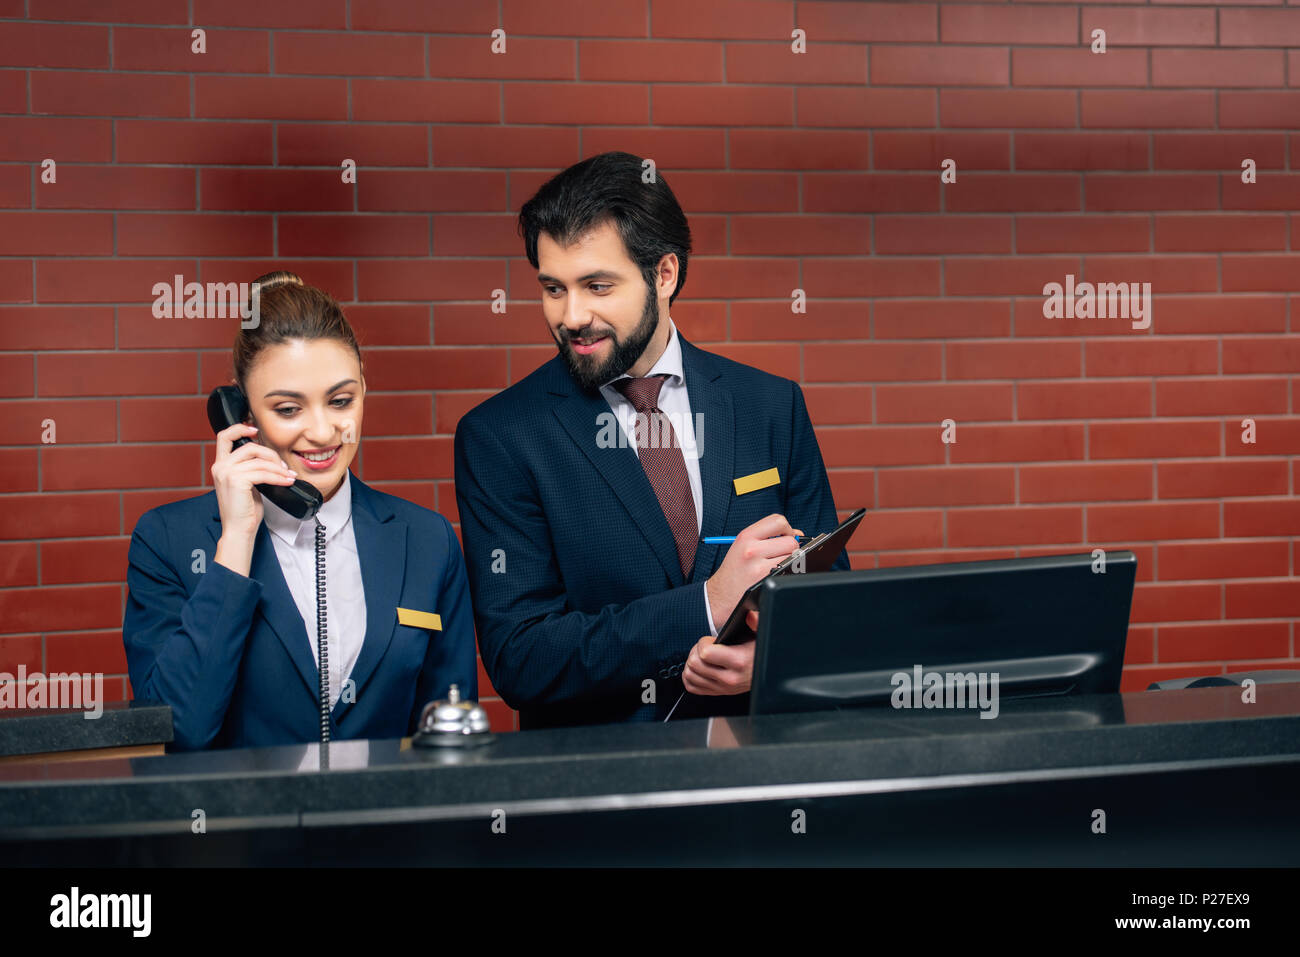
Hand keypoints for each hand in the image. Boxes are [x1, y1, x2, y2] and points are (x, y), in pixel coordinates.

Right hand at [211, 422, 295, 574]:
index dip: (240, 428)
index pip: (224, 436)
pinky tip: (286, 482)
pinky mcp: (236, 481)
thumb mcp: (246, 484)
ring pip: (259, 460)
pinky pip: (264, 472)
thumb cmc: (244, 511)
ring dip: (279, 468)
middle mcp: (220, 467)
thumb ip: (251, 469)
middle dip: (271, 454)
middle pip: (250, 446)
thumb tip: (270, 459)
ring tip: (289, 477)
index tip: (256, 430)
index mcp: (220, 466)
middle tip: (283, 467)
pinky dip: (279, 477)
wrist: (238, 530)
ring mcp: (226, 473)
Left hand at [683, 617, 758, 695]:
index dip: (704, 642)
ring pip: (690, 676)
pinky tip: (699, 668)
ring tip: (703, 657)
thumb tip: (750, 616)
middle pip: (694, 664)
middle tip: (706, 647)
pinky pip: (692, 687)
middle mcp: (730, 678)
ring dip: (692, 663)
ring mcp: (723, 688)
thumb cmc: (762, 652)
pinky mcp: (719, 693)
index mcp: (739, 661)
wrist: (770, 675)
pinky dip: (691, 677)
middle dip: (696, 651)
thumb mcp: (762, 635)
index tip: (711, 640)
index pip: (705, 653)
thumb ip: (757, 623)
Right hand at [704, 514, 802, 631]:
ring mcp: (758, 566)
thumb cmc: (734, 573)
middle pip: (790, 540)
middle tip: (782, 556)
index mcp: (745, 536)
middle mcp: (751, 548)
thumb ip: (767, 537)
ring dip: (790, 562)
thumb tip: (798, 534)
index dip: (787, 529)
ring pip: (793, 556)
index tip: (785, 538)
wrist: (719, 598)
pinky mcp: (766, 581)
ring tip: (777, 568)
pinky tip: (778, 577)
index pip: (778, 521)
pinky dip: (788, 573)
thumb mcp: (743, 547)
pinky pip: (789, 571)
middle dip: (791, 548)